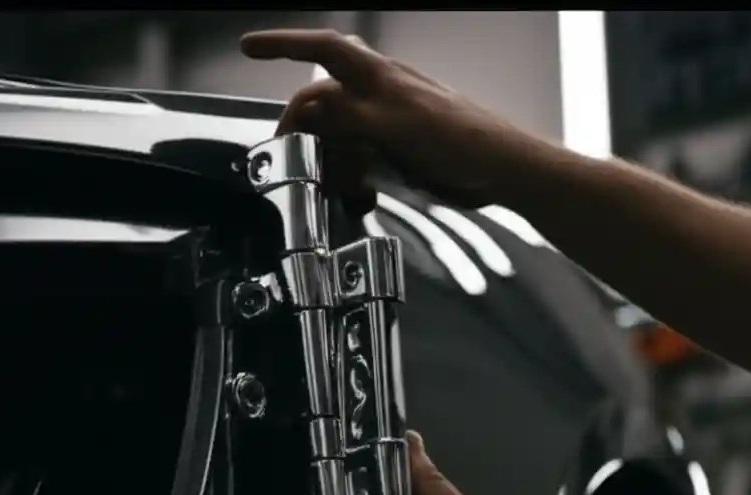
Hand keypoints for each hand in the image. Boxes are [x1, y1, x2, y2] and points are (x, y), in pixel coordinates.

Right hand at [240, 29, 556, 214]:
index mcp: (379, 77)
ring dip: (327, 157)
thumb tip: (309, 109)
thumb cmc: (462, 140)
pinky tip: (357, 192)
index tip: (248, 48)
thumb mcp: (393, 124)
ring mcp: (389, 124)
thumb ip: (346, 115)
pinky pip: (359, 161)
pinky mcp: (398, 152)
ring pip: (338, 135)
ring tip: (328, 179)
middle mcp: (380, 94)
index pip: (320, 50)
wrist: (502, 172)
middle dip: (300, 124)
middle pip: (322, 99)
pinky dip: (351, 176)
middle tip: (285, 148)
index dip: (281, 45)